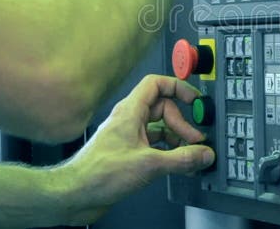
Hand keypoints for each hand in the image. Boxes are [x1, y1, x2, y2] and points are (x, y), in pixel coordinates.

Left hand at [53, 75, 214, 224]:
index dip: (177, 87)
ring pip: (160, 128)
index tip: (194, 99)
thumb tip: (203, 153)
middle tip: (195, 140)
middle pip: (163, 109)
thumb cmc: (98, 174)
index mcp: (130, 111)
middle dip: (182, 124)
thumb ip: (182, 159)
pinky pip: (154, 145)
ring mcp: (129, 136)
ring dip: (176, 139)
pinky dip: (168, 151)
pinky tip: (177, 163)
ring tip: (189, 154)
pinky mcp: (129, 153)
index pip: (156, 84)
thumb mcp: (149, 165)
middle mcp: (129, 120)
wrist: (76, 194)